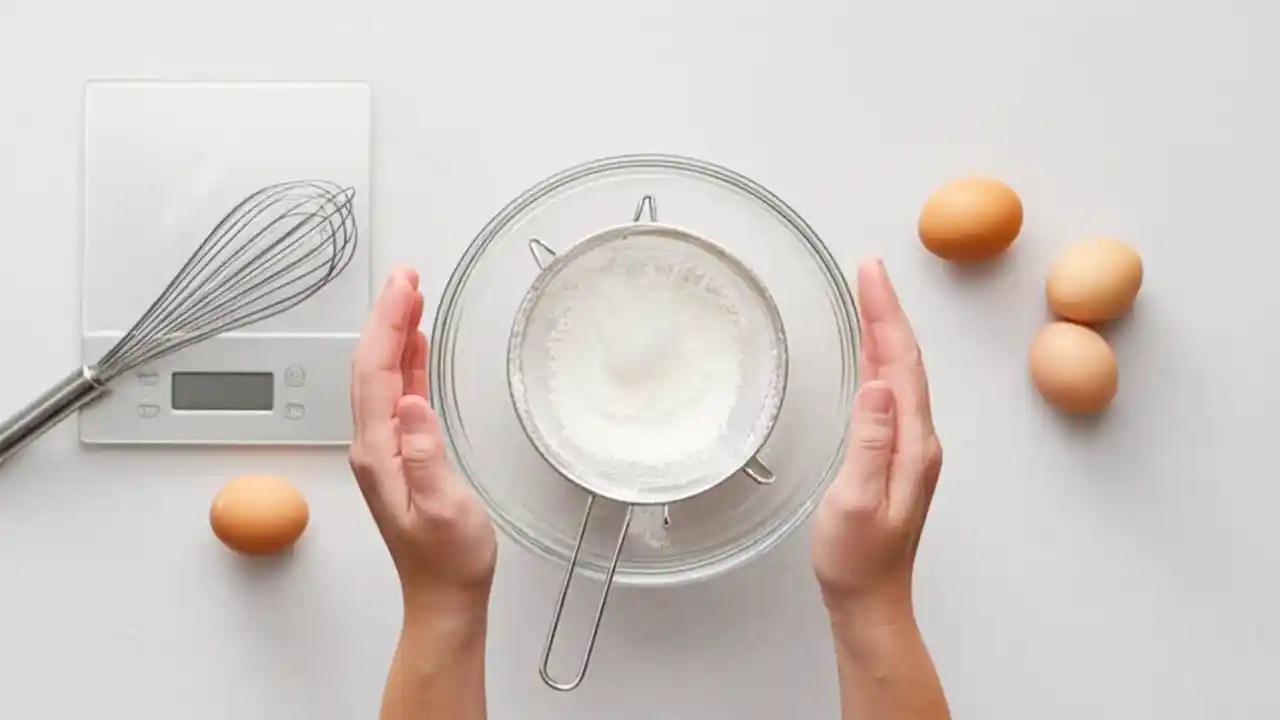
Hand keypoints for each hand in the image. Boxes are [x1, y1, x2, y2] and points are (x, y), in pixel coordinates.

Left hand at [349, 267, 496, 613]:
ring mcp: (386, 449)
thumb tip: (411, 406)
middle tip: (406, 275)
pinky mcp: (402, 454)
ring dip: (395, 332)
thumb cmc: (447, 560)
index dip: (388, 325)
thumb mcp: (442, 509)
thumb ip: (425, 456)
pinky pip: (397, 394)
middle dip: (387, 316)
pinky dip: (406, 361)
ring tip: (411, 294)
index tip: (403, 287)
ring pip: (384, 375)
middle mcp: (375, 446)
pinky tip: (415, 345)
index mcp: (379, 452)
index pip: (375, 373)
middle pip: (372, 366)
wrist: (443, 596)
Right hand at [812, 259, 942, 615]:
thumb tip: (877, 386)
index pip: (901, 364)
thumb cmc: (858, 560)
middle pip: (906, 360)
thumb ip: (870, 443)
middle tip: (868, 270)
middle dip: (887, 310)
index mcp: (912, 444)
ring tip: (869, 296)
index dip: (886, 315)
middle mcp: (918, 440)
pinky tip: (871, 354)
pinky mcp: (897, 457)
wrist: (870, 602)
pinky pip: (893, 394)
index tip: (871, 275)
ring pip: (901, 374)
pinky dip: (882, 362)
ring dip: (885, 331)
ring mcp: (910, 448)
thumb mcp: (857, 501)